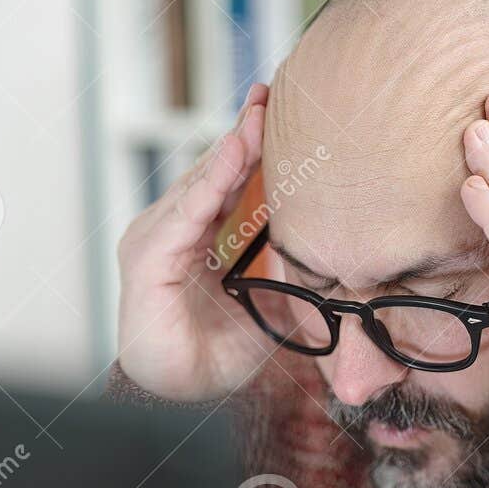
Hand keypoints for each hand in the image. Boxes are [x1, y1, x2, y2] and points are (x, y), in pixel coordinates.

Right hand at [116, 83, 271, 401]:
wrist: (177, 395)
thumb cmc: (216, 353)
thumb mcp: (270, 306)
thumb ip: (291, 275)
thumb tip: (341, 255)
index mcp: (200, 236)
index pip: (230, 181)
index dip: (255, 148)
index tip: (282, 112)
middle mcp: (174, 229)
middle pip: (215, 171)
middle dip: (246, 132)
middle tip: (273, 93)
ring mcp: (157, 238)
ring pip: (202, 182)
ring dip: (233, 146)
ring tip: (260, 113)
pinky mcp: (147, 257)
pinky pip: (186, 211)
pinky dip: (212, 181)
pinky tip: (235, 152)